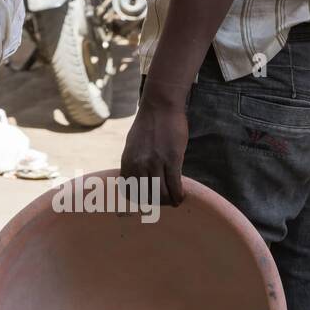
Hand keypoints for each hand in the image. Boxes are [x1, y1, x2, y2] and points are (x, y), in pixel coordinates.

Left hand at [120, 81, 189, 206]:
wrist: (160, 107)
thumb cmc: (147, 125)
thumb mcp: (132, 146)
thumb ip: (134, 163)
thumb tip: (137, 180)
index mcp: (127, 162)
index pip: (128, 192)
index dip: (139, 201)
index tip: (148, 201)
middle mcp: (139, 164)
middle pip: (146, 196)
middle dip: (157, 203)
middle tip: (165, 201)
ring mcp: (155, 162)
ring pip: (161, 194)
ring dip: (169, 201)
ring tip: (175, 199)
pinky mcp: (172, 159)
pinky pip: (175, 185)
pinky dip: (179, 194)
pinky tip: (182, 195)